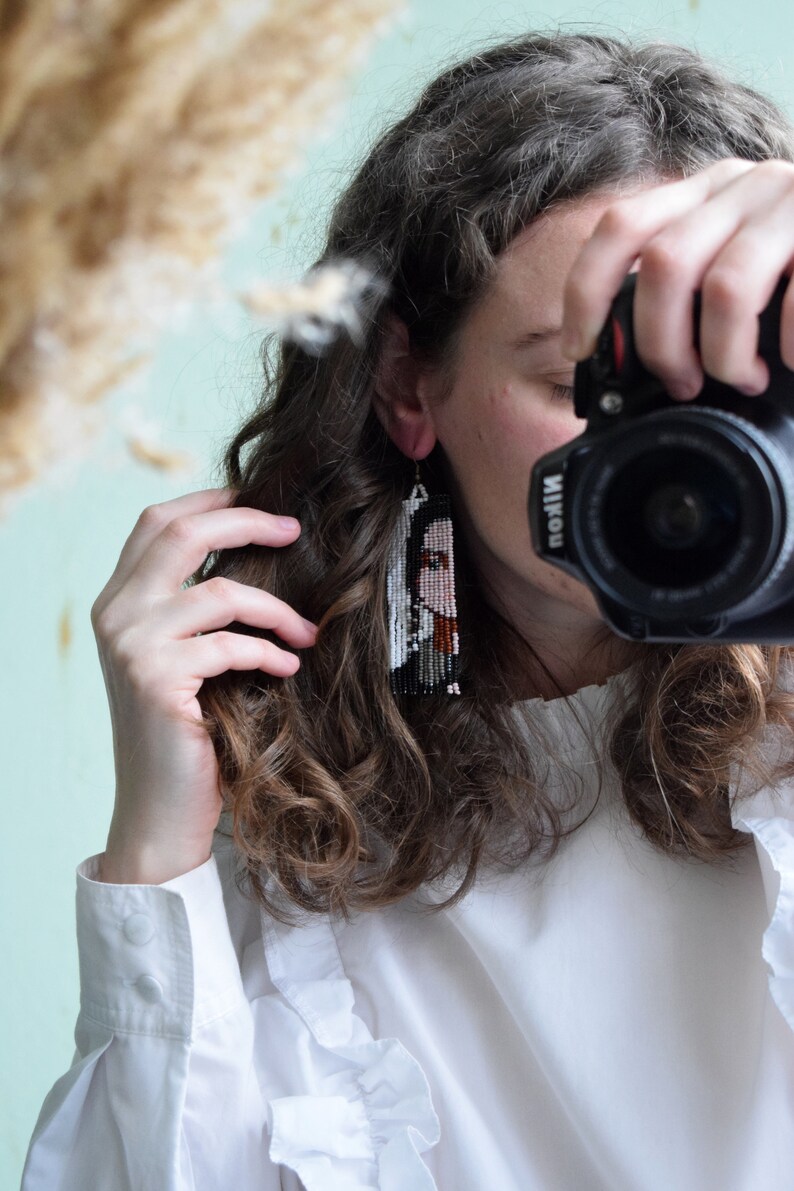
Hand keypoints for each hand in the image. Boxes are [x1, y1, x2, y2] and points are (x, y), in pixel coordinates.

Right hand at [91, 487, 317, 882]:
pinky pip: (231, 645)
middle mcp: (116, 613)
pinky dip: (269, 653)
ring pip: (220, 591)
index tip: (259, 499)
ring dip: (276, 610)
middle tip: (295, 530)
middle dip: (246, 521)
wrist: (159, 809)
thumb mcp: (181, 658)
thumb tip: (256, 553)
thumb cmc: (185, 733)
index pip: (156, 521)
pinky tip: (287, 668)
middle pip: (181, 533)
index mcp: (119, 600)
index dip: (209, 500)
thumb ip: (195, 609)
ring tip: (306, 633)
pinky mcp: (156, 678)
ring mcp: (132, 644)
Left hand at [560, 158, 793, 400]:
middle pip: (664, 266)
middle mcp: (745, 184)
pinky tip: (791, 362)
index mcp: (705, 193)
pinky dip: (788, 348)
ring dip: (723, 355)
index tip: (583, 351)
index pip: (619, 228)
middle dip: (661, 346)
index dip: (587, 294)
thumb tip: (619, 359)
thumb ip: (687, 291)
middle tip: (683, 384)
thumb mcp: (737, 268)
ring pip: (725, 288)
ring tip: (741, 378)